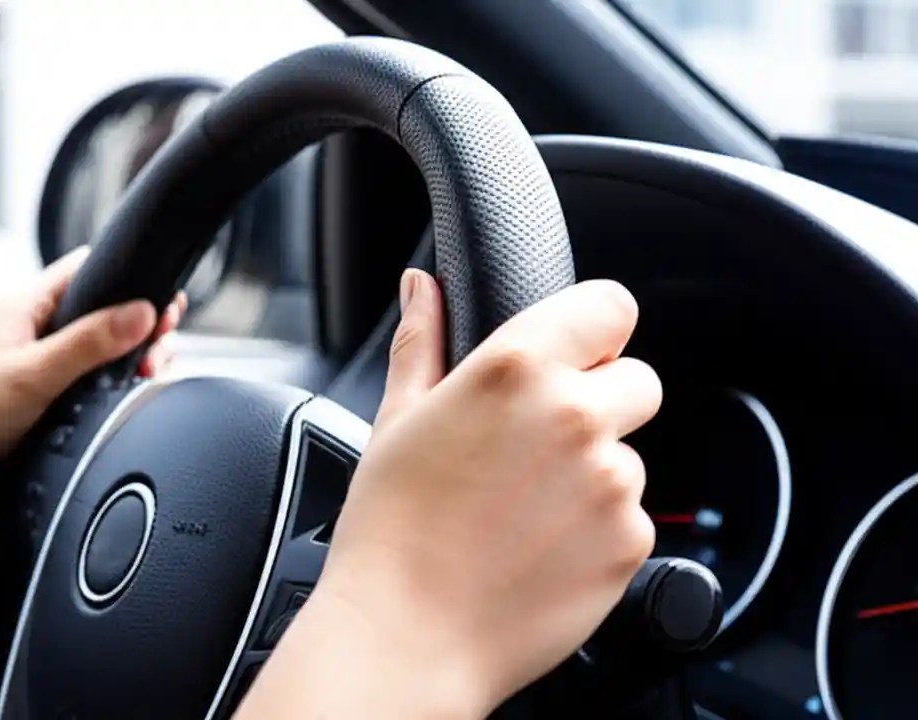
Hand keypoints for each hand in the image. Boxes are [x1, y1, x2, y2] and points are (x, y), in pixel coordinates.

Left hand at [0, 246, 184, 513]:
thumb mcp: (33, 374)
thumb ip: (90, 342)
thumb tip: (142, 310)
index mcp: (27, 307)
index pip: (90, 269)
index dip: (131, 280)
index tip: (162, 306)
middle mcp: (35, 331)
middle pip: (106, 313)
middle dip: (140, 330)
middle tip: (155, 354)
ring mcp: (39, 366)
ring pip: (103, 351)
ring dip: (129, 362)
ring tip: (144, 379)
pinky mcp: (42, 400)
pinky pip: (90, 384)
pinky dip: (112, 390)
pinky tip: (121, 404)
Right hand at [251, 270, 659, 717]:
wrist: (407, 635)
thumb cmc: (390, 529)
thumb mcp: (396, 419)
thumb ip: (422, 341)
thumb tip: (422, 286)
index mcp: (516, 368)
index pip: (611, 306)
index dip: (592, 330)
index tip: (572, 355)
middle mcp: (576, 415)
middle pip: (635, 380)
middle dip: (599, 403)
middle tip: (535, 446)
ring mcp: (611, 481)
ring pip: (628, 455)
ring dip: (593, 473)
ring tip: (523, 510)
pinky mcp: (631, 541)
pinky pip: (630, 517)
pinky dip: (596, 530)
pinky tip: (539, 547)